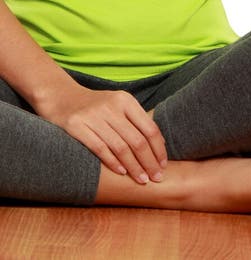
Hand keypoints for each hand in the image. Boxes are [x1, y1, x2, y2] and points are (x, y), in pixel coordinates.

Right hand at [37, 82, 167, 184]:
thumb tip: (160, 144)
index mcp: (126, 100)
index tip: (164, 165)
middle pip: (137, 140)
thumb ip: (136, 120)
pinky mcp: (76, 126)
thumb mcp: (117, 105)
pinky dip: (113, 162)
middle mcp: (112, 107)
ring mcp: (93, 116)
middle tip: (157, 178)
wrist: (61, 96)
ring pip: (121, 147)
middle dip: (149, 162)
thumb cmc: (95, 105)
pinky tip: (122, 172)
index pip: (149, 127)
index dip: (159, 148)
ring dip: (134, 167)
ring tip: (142, 180)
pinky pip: (99, 148)